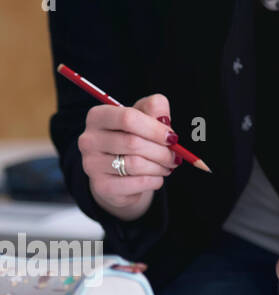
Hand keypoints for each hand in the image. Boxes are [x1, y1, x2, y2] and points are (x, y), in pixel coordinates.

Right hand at [78, 94, 177, 220]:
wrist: (119, 172)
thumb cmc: (134, 137)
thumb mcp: (144, 117)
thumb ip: (155, 108)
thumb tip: (163, 118)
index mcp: (98, 116)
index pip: (128, 118)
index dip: (155, 129)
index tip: (172, 137)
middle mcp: (89, 140)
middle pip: (133, 143)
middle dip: (162, 151)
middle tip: (175, 155)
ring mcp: (91, 164)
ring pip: (135, 164)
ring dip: (160, 166)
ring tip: (167, 165)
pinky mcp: (101, 186)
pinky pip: (137, 183)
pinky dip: (155, 180)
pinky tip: (156, 177)